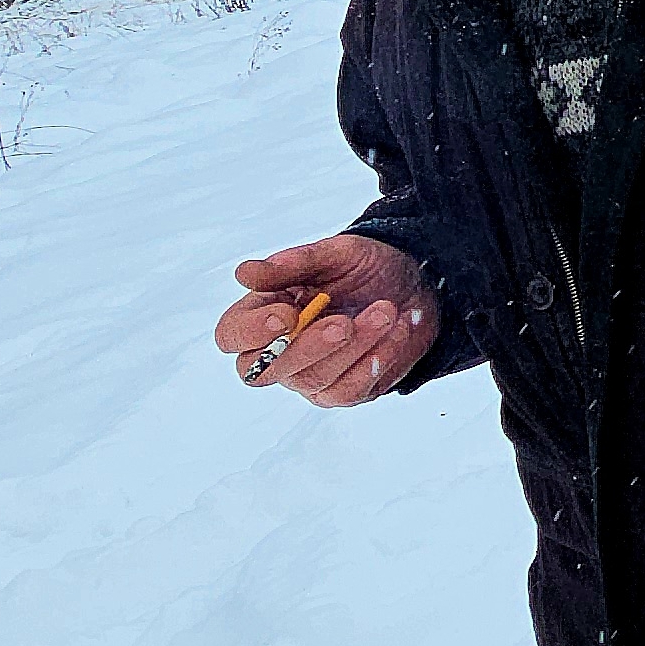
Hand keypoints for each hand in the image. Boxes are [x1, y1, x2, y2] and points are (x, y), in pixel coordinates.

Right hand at [214, 234, 440, 406]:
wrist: (412, 283)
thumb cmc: (362, 268)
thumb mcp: (334, 254)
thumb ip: (292, 264)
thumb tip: (244, 273)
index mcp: (263, 314)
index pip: (231, 336)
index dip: (250, 331)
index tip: (285, 313)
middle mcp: (278, 352)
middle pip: (263, 371)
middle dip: (306, 347)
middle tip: (343, 323)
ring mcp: (310, 376)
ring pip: (314, 378)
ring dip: (355, 346)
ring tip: (386, 311)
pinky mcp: (344, 391)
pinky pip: (351, 389)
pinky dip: (377, 359)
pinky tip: (397, 330)